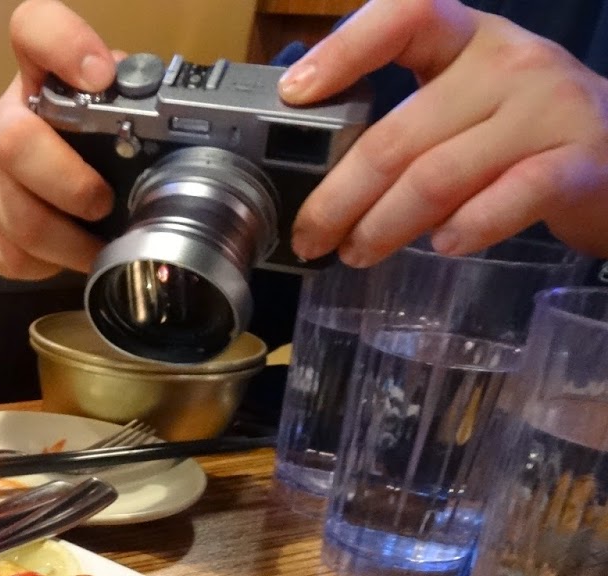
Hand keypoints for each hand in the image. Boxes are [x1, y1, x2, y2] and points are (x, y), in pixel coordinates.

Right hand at [0, 0, 120, 277]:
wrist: (46, 185)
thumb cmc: (94, 146)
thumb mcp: (119, 113)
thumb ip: (141, 105)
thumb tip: (205, 116)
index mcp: (40, 77)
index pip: (34, 27)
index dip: (65, 45)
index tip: (99, 76)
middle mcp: (1, 118)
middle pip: (13, 142)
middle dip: (68, 183)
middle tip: (103, 202)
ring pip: (15, 215)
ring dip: (66, 242)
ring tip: (96, 248)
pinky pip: (3, 253)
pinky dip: (40, 265)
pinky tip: (58, 254)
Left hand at [283, 0, 607, 264]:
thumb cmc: (520, 132)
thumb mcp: (463, 101)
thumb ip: (401, 121)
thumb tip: (309, 166)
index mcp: (469, 40)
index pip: (405, 16)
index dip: (344, 50)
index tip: (295, 95)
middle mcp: (509, 64)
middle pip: (398, 134)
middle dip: (338, 197)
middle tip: (309, 236)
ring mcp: (548, 110)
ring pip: (439, 175)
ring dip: (384, 225)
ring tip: (354, 253)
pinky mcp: (577, 162)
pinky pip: (511, 197)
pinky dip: (469, 226)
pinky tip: (443, 245)